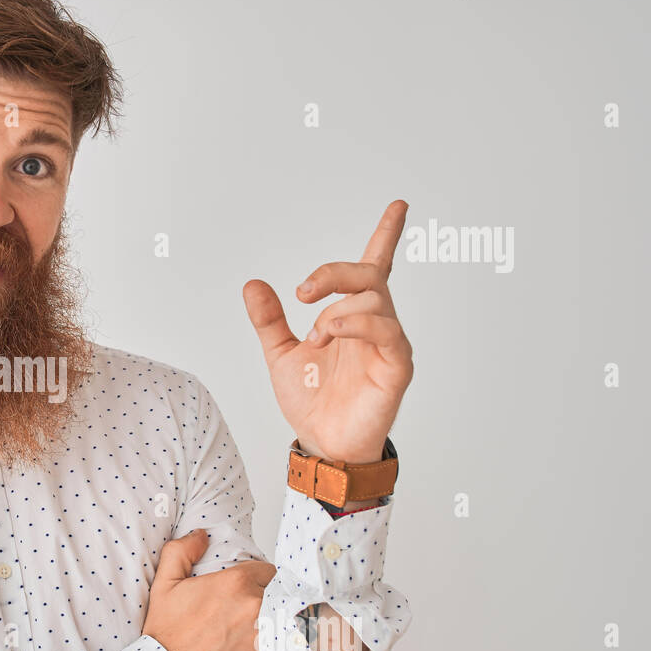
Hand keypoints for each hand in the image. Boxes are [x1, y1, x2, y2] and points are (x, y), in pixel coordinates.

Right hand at [142, 528, 276, 650]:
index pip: (266, 571)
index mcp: (236, 583)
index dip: (255, 578)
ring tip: (249, 633)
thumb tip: (201, 535)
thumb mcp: (164, 585)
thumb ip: (182, 551)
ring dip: (270, 623)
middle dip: (263, 599)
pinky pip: (279, 649)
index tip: (243, 589)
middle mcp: (256, 607)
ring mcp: (266, 636)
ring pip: (280, 621)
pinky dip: (270, 649)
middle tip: (243, 612)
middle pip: (276, 595)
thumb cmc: (166, 635)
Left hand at [242, 200, 413, 462]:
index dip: (386, 235)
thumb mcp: (281, 354)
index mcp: (353, 316)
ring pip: (375, 299)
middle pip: (369, 274)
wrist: (321, 444)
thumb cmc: (312, 401)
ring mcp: (389, 344)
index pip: (374, 267)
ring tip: (316, 335)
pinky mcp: (397, 366)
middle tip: (302, 293)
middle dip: (333, 273)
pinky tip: (333, 334)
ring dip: (336, 310)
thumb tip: (253, 284)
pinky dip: (356, 324)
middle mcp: (376, 324)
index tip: (398, 206)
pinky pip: (387, 331)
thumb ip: (270, 320)